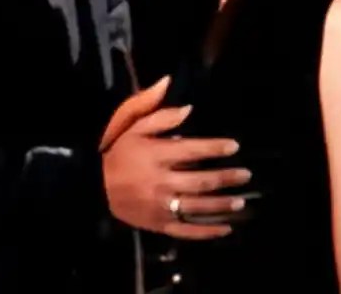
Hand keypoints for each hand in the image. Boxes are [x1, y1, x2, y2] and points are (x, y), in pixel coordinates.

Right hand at [101, 85, 251, 239]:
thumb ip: (158, 113)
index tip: (234, 146)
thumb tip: (188, 108)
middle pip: (201, 181)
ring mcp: (160, 206)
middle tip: (245, 174)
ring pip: (198, 207)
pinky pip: (187, 231)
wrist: (95, 185)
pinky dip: (208, 232)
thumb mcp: (132, 126)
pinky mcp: (159, 224)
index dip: (215, 148)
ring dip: (222, 205)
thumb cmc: (118, 152)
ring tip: (241, 201)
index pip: (193, 150)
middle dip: (226, 178)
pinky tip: (226, 228)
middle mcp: (160, 182)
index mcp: (155, 155)